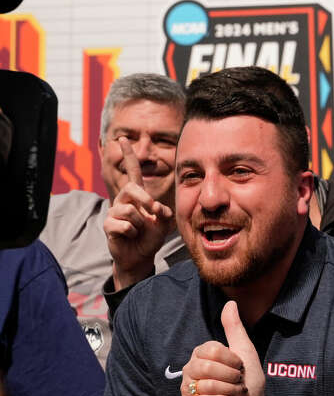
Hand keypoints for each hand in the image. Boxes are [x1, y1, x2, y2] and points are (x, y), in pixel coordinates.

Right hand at [104, 137, 175, 289]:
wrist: (140, 256)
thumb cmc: (150, 237)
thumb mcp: (163, 223)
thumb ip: (163, 212)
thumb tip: (158, 209)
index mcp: (137, 196)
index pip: (132, 172)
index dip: (129, 156)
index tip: (122, 139)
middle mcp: (123, 200)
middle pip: (132, 189)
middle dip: (146, 201)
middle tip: (153, 214)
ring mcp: (114, 212)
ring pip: (130, 211)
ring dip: (140, 224)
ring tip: (138, 231)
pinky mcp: (107, 225)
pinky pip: (123, 225)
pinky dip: (132, 233)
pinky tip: (130, 236)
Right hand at [181, 301, 266, 395]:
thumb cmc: (249, 380)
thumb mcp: (245, 351)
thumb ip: (234, 328)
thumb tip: (230, 302)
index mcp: (201, 354)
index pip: (212, 350)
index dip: (231, 360)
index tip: (239, 367)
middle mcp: (190, 369)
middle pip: (206, 367)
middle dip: (231, 377)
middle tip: (237, 382)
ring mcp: (187, 389)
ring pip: (207, 385)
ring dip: (229, 391)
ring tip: (233, 393)